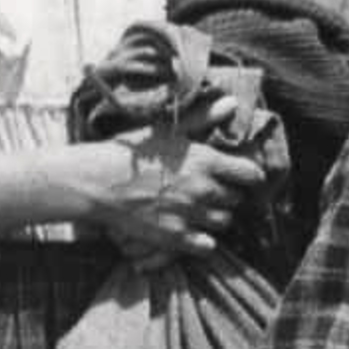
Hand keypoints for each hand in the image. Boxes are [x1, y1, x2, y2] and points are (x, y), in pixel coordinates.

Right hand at [86, 129, 266, 263]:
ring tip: (200, 210)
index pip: (251, 174)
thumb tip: (231, 103)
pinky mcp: (176, 238)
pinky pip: (208, 245)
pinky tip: (192, 230)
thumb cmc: (131, 153)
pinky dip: (204, 240)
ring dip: (217, 217)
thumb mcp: (167, 130)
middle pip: (238, 200)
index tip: (242, 177)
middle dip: (229, 196)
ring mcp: (191, 215)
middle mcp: (203, 189)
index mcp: (205, 160)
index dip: (250, 176)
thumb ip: (204, 119)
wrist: (97, 182)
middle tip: (212, 192)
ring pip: (225, 223)